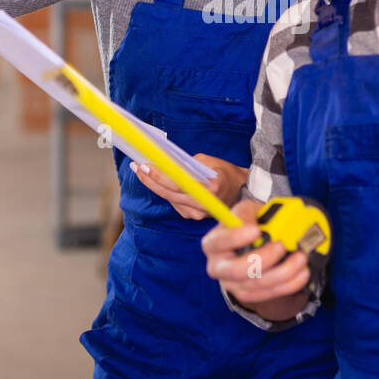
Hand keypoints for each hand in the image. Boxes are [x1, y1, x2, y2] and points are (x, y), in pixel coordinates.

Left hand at [130, 153, 247, 220]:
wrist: (242, 193)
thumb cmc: (227, 174)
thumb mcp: (211, 161)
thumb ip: (188, 163)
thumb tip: (166, 162)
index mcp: (208, 189)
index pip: (176, 183)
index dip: (157, 175)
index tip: (143, 165)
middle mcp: (201, 205)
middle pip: (167, 193)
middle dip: (149, 178)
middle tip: (135, 165)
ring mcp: (196, 213)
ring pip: (168, 198)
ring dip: (154, 184)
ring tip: (141, 170)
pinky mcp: (192, 216)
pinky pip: (174, 202)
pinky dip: (165, 191)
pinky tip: (156, 181)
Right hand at [202, 199, 310, 318]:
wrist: (252, 242)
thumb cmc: (246, 223)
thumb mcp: (245, 211)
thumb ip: (248, 214)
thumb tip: (256, 226)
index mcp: (212, 243)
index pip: (219, 242)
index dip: (236, 237)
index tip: (256, 230)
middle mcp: (217, 267)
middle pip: (237, 270)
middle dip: (264, 259)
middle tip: (281, 245)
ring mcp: (231, 284)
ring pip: (258, 283)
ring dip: (284, 272)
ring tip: (301, 257)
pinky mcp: (247, 295)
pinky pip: (267, 294)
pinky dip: (288, 285)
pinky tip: (302, 273)